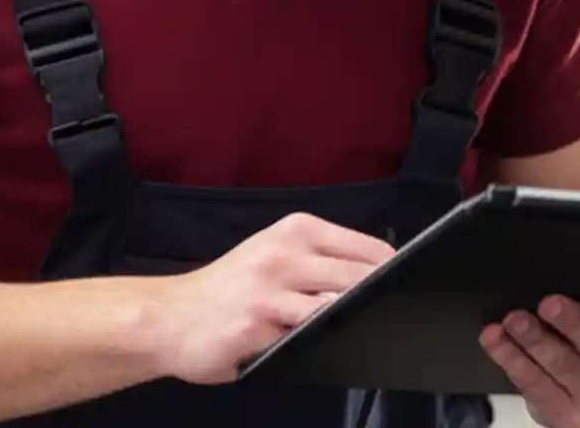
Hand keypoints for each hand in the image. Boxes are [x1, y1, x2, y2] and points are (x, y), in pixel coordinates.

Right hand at [149, 213, 395, 385]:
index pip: (367, 249)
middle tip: (399, 318)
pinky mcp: (258, 324)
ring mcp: (271, 289)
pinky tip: (326, 348)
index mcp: (296, 230)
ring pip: (336, 304)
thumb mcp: (274, 255)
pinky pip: (306, 335)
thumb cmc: (228, 290)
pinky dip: (322, 342)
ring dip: (355, 321)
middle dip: (383, 300)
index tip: (411, 292)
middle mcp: (285, 252)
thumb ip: (321, 263)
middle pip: (360, 276)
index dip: (394, 275)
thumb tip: (378, 278)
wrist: (168, 317)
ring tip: (367, 334)